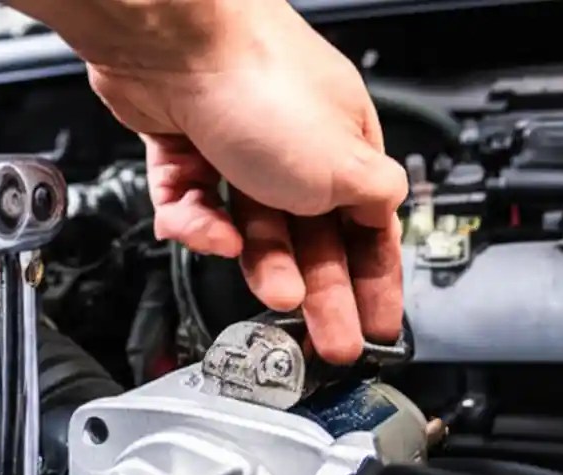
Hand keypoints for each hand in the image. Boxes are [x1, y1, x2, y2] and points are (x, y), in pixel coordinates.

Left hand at [16, 0, 406, 362]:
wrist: (172, 45)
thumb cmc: (261, 83)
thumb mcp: (345, 160)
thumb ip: (375, 197)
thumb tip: (390, 215)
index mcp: (343, 142)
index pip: (370, 223)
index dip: (376, 277)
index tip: (379, 324)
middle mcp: (292, 144)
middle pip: (312, 237)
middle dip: (323, 293)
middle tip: (330, 342)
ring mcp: (235, 147)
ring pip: (251, 227)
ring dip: (263, 265)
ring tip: (275, 296)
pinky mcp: (184, 149)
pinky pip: (195, 208)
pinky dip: (200, 225)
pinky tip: (210, 230)